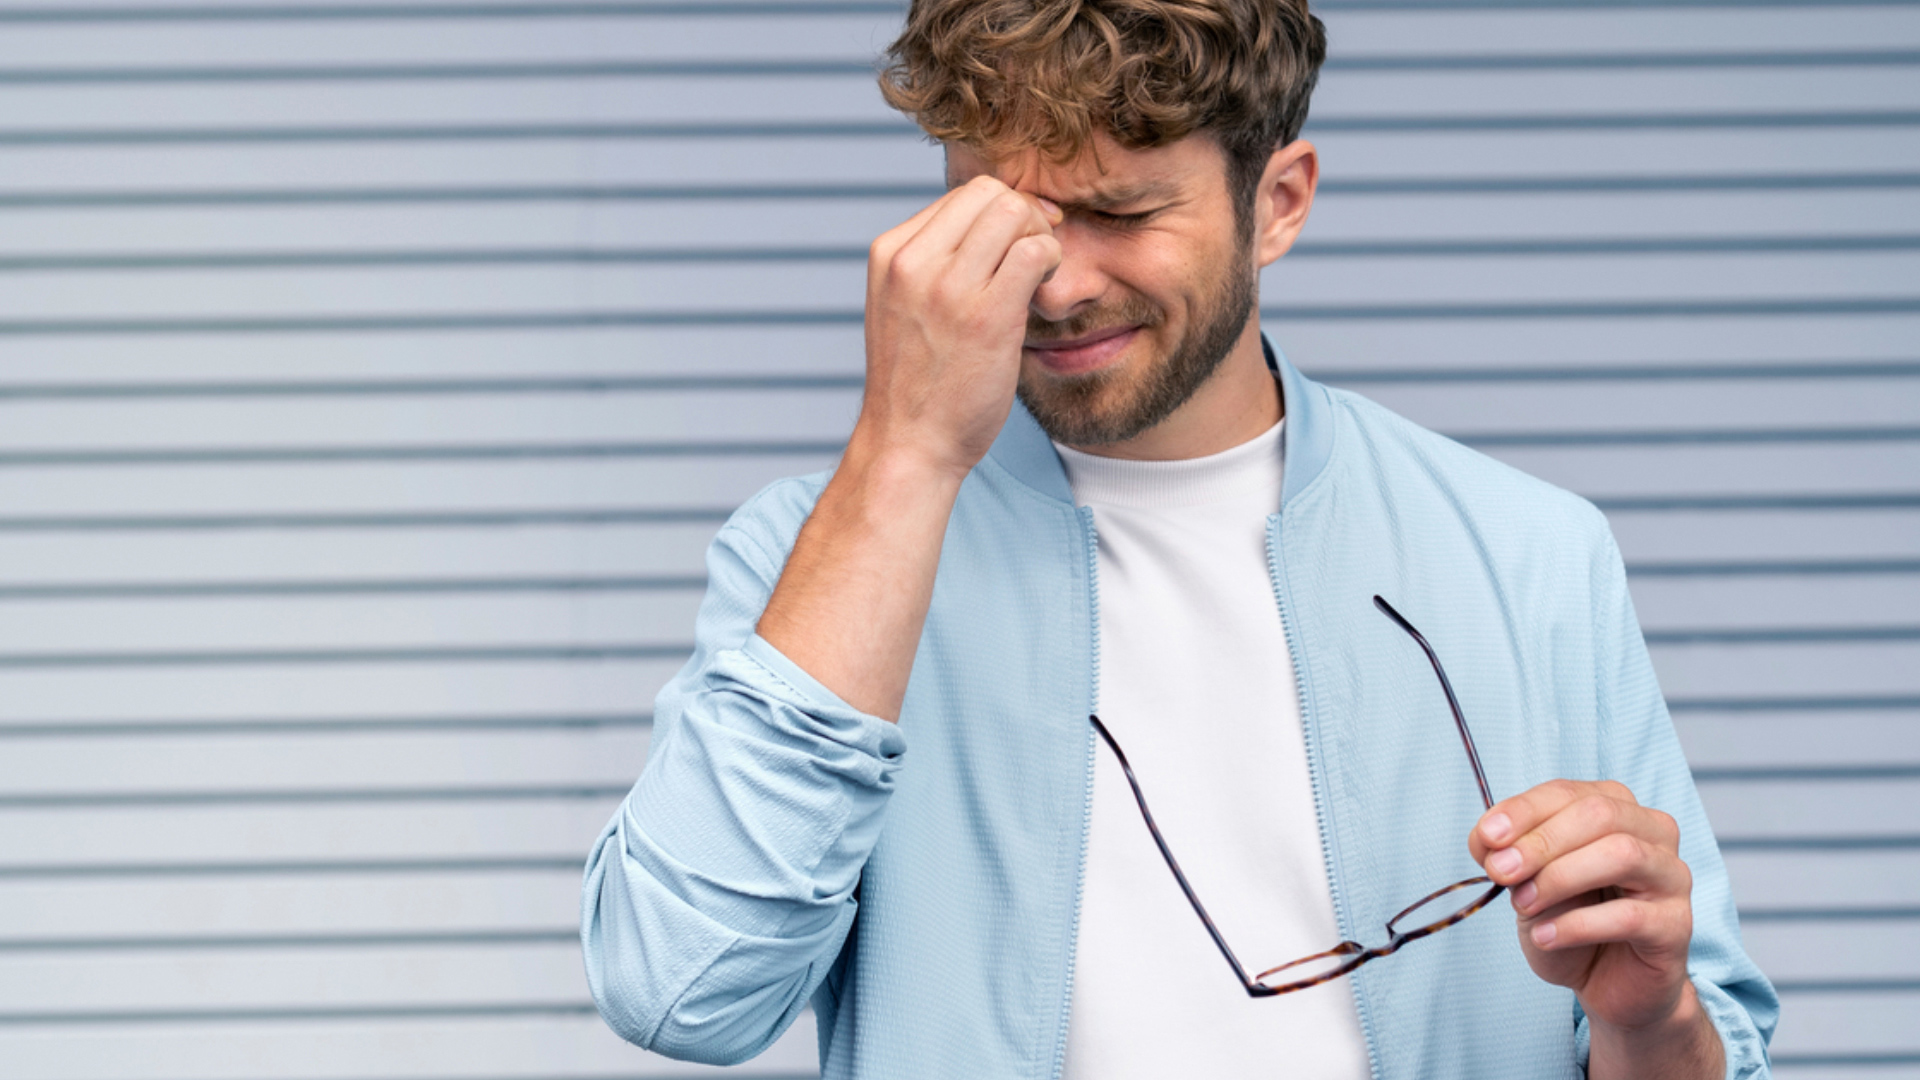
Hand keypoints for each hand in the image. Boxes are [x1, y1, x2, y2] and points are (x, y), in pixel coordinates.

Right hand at [855, 176, 1062, 480]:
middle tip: (1033, 258)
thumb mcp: (905, 307)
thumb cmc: (917, 383)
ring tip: (1037, 277)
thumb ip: (934, 264)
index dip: (1000, 212)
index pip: (960, 195)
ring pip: (1013, 211)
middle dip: (1023, 216)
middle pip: (988, 192)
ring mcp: (947, 287)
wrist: (908, 444)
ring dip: (1040, 237)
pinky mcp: (984, 316)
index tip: (1016, 244)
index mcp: (890, 253)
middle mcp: (912, 261)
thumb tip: (991, 223)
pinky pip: (1034, 251)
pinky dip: (1051, 262)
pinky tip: (1043, 293)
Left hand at [1471, 780, 1695, 1031]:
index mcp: (1616, 808)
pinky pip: (1629, 915)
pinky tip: (1545, 937)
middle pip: (1599, 814)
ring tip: (1523, 904)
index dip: (1523, 810)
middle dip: (1541, 842)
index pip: (1568, 793)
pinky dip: (1577, 925)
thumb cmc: (1570, 919)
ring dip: (1560, 878)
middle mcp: (1653, 832)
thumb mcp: (1526, 882)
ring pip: (1622, 854)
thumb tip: (1487, 839)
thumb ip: (1507, 855)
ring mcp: (1671, 877)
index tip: (1487, 837)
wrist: (1609, 983)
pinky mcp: (1676, 925)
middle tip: (1501, 873)